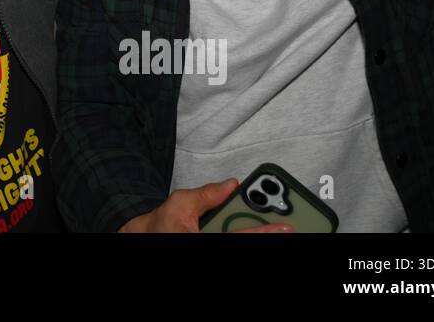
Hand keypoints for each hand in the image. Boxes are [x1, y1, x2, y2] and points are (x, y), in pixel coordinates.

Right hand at [119, 179, 293, 232]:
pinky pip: (235, 240)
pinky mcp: (214, 245)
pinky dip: (248, 233)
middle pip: (243, 240)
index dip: (263, 232)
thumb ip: (206, 194)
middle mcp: (208, 246)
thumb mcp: (181, 201)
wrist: (148, 234)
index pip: (238, 236)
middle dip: (263, 233)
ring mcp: (212, 248)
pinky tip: (259, 229)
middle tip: (285, 227)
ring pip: (241, 241)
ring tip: (275, 226)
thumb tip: (230, 185)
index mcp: (201, 239)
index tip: (283, 228)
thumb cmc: (163, 223)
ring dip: (257, 233)